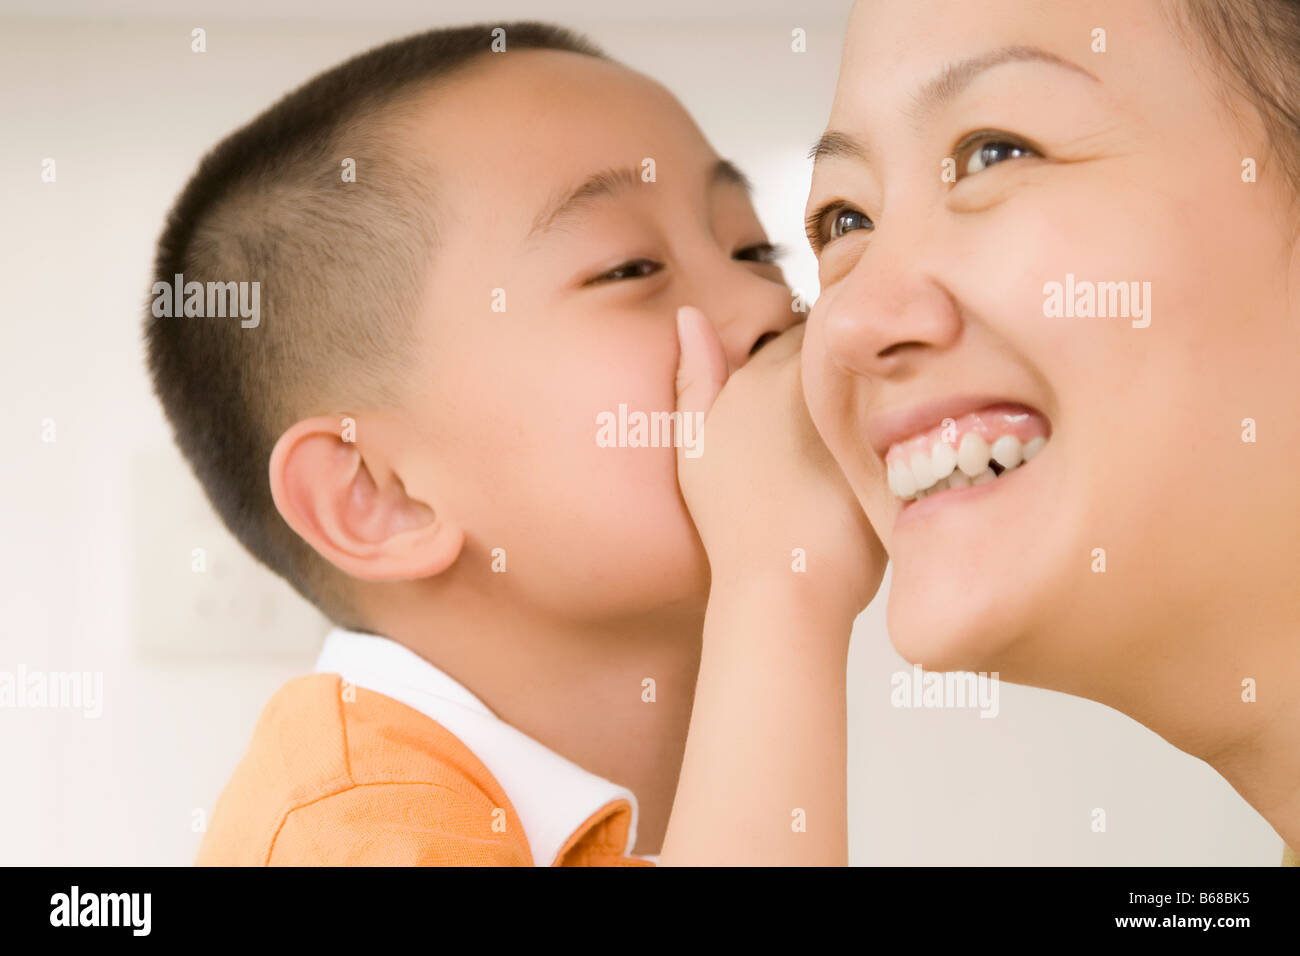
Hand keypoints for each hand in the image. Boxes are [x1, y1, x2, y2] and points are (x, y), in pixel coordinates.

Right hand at [673, 306, 884, 616]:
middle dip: (851, 360)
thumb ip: (694, 375)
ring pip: (883, 371)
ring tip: (878, 421)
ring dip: (882, 385)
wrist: (785, 583)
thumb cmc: (732, 524)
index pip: (805, 324)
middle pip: (847, 343)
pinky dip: (912, 419)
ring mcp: (862, 406)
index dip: (812, 351)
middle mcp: (818, 378)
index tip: (815, 384)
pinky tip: (903, 449)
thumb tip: (689, 316)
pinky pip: (915, 410)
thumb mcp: (694, 445)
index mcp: (768, 370)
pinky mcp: (898, 440)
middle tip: (853, 398)